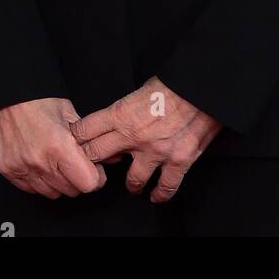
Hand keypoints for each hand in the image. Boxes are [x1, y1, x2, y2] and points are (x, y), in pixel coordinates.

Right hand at [0, 96, 107, 198]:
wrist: (6, 94)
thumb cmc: (38, 99)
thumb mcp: (69, 112)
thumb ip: (88, 138)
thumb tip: (109, 157)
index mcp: (58, 145)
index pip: (88, 183)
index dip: (96, 177)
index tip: (94, 169)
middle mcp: (39, 161)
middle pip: (71, 190)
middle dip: (78, 178)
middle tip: (75, 161)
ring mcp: (21, 168)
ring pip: (52, 193)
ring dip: (58, 181)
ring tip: (55, 160)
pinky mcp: (8, 171)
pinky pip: (31, 189)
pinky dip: (39, 180)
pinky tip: (40, 162)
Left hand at [68, 76, 223, 202]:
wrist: (203, 85)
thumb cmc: (174, 82)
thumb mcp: (140, 90)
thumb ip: (127, 109)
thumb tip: (117, 121)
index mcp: (122, 113)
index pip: (86, 131)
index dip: (77, 139)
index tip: (75, 144)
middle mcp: (134, 136)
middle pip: (99, 156)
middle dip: (93, 162)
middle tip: (93, 167)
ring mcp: (157, 151)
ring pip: (132, 181)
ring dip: (131, 184)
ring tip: (132, 185)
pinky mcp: (179, 161)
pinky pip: (166, 187)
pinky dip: (160, 194)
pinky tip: (155, 196)